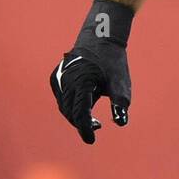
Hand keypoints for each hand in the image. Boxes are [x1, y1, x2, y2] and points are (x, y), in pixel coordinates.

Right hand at [50, 0, 132, 144]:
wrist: (101, 37)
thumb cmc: (113, 61)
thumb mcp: (120, 82)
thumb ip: (120, 102)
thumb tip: (121, 122)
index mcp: (81, 82)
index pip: (80, 114)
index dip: (85, 129)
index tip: (91, 140)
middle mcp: (66, 80)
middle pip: (70, 112)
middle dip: (81, 123)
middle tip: (97, 127)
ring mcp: (59, 78)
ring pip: (64, 106)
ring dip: (76, 116)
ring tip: (94, 121)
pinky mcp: (57, 76)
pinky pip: (61, 98)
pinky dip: (70, 106)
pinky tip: (83, 106)